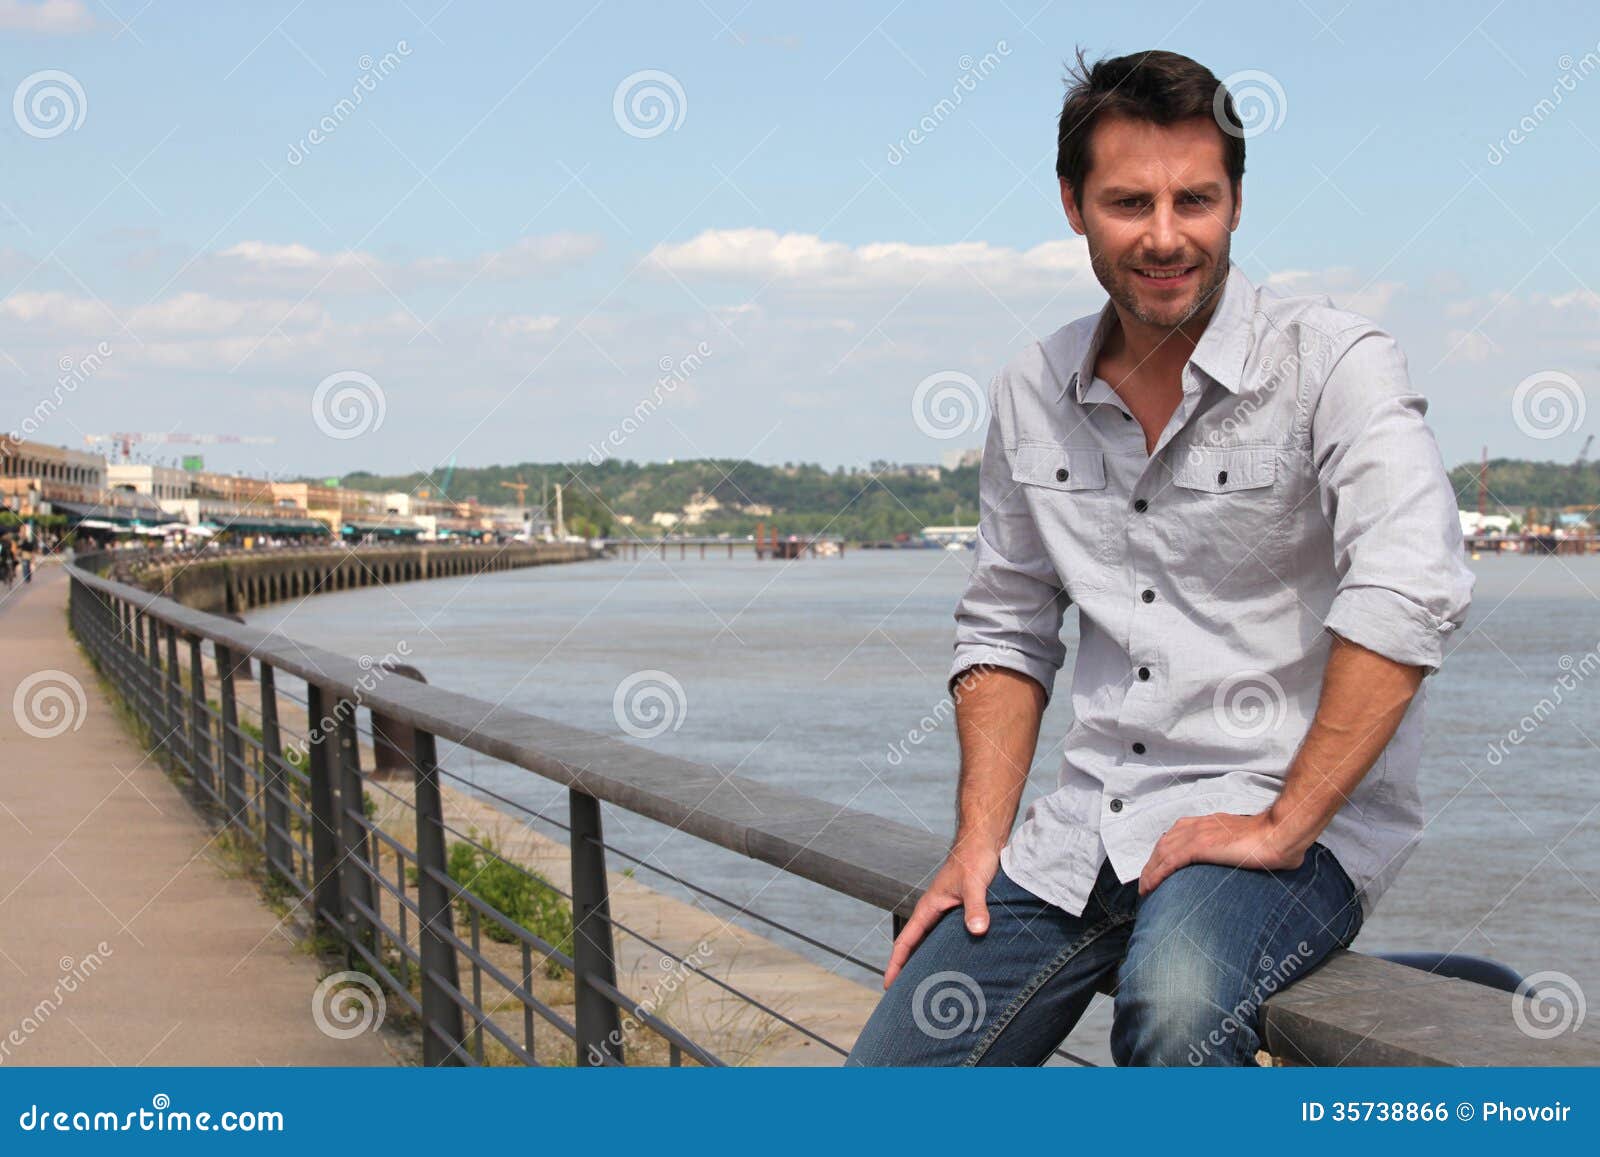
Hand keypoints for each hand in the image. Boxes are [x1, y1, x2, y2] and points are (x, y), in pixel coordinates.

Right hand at [882, 845, 999, 988]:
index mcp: (929, 907)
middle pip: (914, 946)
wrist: (983, 841)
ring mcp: (945, 911)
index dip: (896, 964)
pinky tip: (955, 963)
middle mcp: (933, 911)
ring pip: (929, 942)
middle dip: (907, 969)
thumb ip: (976, 908)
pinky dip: (943, 951)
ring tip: (927, 986)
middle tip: (905, 997)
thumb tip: (978, 930)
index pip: (906, 941)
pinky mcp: (958, 910)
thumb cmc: (974, 858)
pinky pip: (944, 936)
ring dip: (925, 961)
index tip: (888, 985)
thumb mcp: (975, 885)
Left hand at [1138, 808, 1310, 896]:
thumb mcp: (1248, 841)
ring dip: (1150, 871)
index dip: (1164, 853)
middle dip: (1152, 864)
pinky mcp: (1199, 846)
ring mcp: (1197, 834)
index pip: (1176, 836)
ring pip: (1162, 852)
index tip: (1159, 867)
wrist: (1279, 833)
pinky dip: (1156, 874)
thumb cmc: (1273, 839)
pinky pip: (1169, 861)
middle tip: (1147, 883)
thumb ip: (1238, 848)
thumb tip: (1246, 861)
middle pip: (1164, 844)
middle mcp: (1198, 825)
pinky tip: (1151, 886)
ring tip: (1145, 889)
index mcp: (1209, 823)